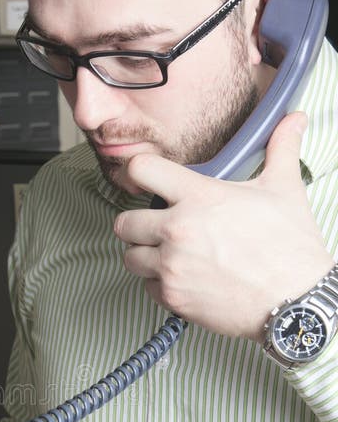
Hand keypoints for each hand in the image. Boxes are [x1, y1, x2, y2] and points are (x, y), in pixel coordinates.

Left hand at [114, 112, 333, 340]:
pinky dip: (159, 283)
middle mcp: (178, 230)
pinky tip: (180, 277)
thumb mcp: (284, 190)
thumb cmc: (290, 248)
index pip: (142, 170)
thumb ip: (281, 149)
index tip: (145, 179)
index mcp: (198, 197)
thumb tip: (294, 120)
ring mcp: (172, 267)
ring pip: (130, 257)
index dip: (140, 172)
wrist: (295, 301)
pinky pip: (147, 287)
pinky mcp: (173, 297)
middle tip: (154, 226)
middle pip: (124, 222)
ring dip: (144, 254)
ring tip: (165, 253)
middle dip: (137, 223)